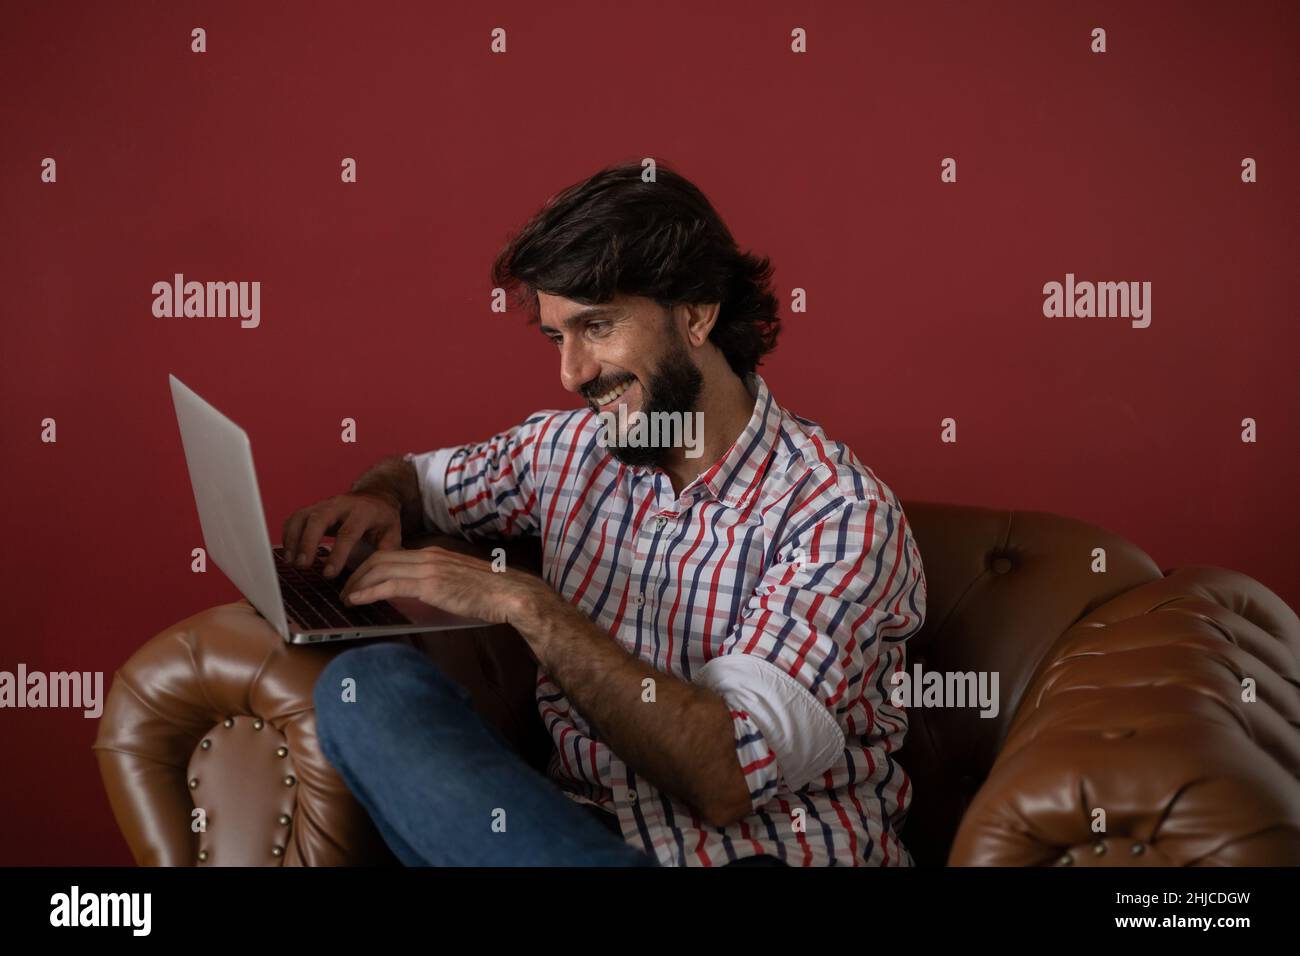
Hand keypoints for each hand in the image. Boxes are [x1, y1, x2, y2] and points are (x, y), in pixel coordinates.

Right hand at [281, 491, 401, 576]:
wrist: (374, 496)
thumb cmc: (383, 519)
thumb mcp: (393, 533)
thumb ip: (386, 552)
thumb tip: (378, 575)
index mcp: (363, 512)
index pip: (348, 532)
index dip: (337, 554)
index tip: (329, 574)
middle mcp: (340, 505)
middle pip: (318, 519)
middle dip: (308, 542)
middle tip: (302, 565)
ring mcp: (324, 504)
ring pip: (302, 517)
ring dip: (293, 539)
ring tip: (291, 563)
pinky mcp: (312, 508)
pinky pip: (295, 518)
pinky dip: (288, 535)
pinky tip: (288, 553)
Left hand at [339, 545, 556, 626]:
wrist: (510, 594)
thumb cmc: (490, 594)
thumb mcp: (459, 582)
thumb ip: (438, 584)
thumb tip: (422, 596)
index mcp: (435, 554)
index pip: (392, 554)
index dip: (369, 566)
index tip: (358, 579)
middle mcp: (428, 556)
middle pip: (379, 557)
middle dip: (357, 573)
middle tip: (345, 589)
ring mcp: (429, 569)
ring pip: (380, 569)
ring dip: (357, 583)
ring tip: (346, 597)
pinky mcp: (430, 585)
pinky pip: (390, 585)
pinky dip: (368, 592)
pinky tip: (357, 600)